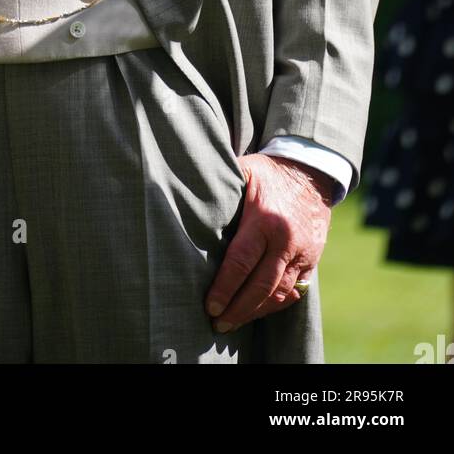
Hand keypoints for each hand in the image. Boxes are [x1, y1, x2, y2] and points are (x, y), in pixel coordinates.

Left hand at [205, 154, 332, 332]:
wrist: (311, 172)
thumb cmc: (268, 173)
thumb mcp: (244, 171)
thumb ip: (219, 186)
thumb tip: (183, 195)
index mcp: (265, 220)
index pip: (241, 262)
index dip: (224, 288)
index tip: (209, 306)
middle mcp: (287, 241)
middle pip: (261, 286)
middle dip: (238, 309)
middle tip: (217, 324)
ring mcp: (302, 254)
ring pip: (279, 294)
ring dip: (255, 312)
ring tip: (232, 323)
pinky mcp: (312, 261)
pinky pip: (294, 292)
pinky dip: (275, 305)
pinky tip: (257, 311)